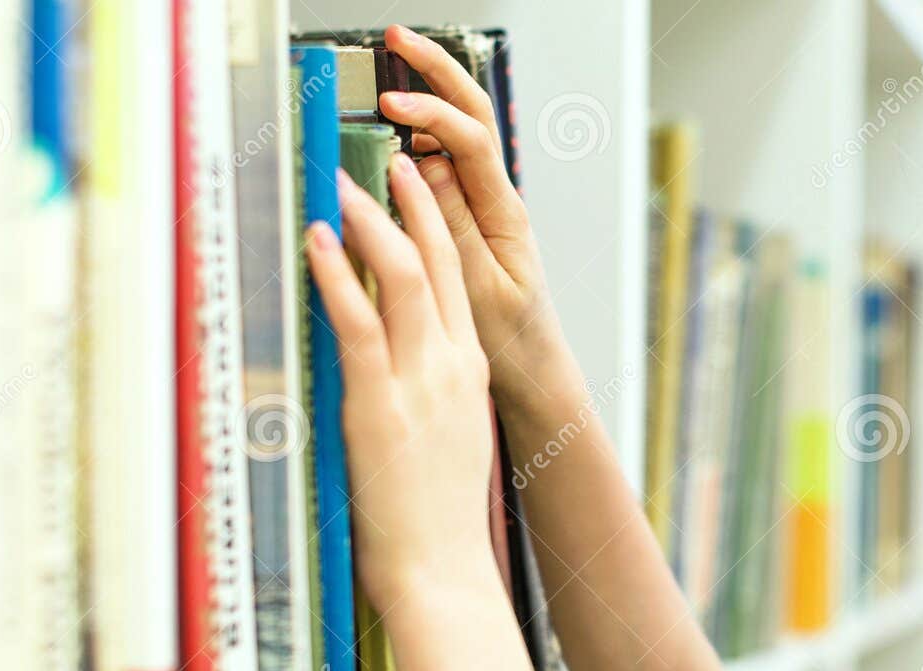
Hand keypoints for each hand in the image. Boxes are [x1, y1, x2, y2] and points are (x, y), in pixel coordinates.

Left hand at [305, 153, 498, 618]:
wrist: (443, 573)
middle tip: (387, 167)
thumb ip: (428, 401)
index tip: (417, 194)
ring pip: (405, 277)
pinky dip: (337, 274)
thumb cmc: (436, 522)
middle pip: (441, 264)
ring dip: (372, 223)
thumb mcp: (446, 446)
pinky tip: (318, 240)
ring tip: (344, 185)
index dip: (437, 231)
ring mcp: (422, 384)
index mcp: (470, 376)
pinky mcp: (381, 404)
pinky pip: (359, 322)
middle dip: (414, 207)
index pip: (459, 284)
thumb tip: (395, 377)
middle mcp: (454, 369)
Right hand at [377, 23, 584, 413]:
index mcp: (505, 215)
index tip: (390, 104)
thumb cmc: (513, 345)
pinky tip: (392, 132)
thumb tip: (424, 164)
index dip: (432, 114)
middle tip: (396, 40)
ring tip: (389, 69)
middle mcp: (499, 203)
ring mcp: (485, 211)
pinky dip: (419, 139)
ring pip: (458, 136)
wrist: (533, 379)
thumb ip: (453, 227)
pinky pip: (444, 169)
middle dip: (437, 71)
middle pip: (473, 116)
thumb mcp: (478, 290)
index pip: (471, 141)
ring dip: (428, 96)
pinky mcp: (469, 226)